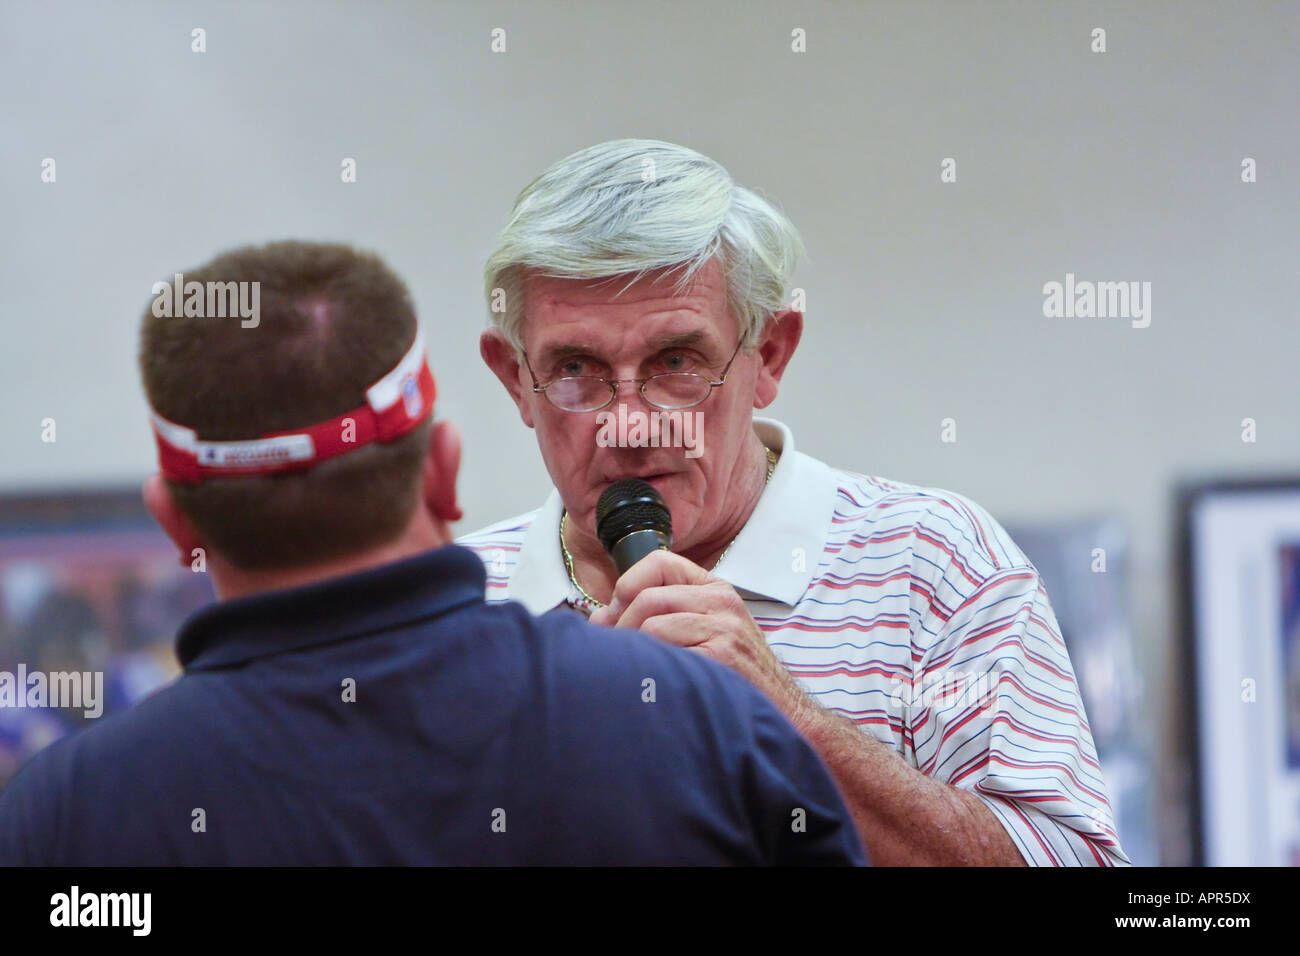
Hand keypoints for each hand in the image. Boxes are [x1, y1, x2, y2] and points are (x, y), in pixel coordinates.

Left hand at [588, 550, 816, 723]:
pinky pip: (665, 656)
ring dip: (634, 652)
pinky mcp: (722, 658)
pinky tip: (653, 685)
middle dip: (621, 627)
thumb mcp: (706, 631)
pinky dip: (650, 670)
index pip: (660, 562)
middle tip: (618, 654)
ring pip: (652, 627)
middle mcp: (722, 602)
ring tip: (637, 672)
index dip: (628, 583)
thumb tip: (599, 618)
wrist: (782, 713)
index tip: (615, 609)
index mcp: (716, 589)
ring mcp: (724, 629)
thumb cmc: (736, 676)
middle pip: (648, 598)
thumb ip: (658, 616)